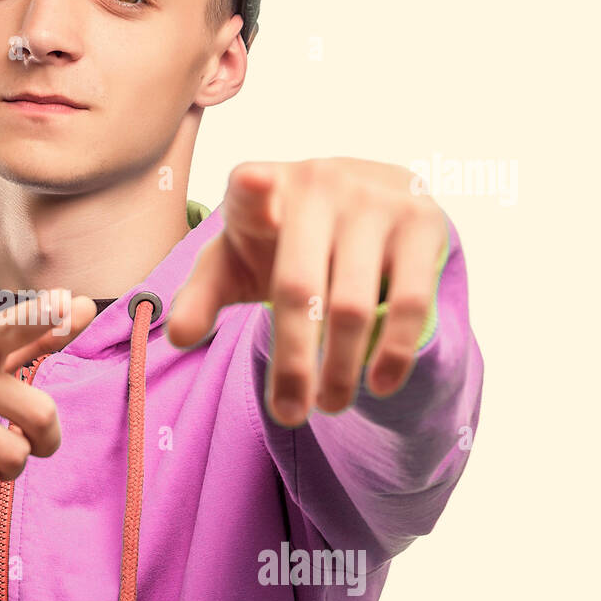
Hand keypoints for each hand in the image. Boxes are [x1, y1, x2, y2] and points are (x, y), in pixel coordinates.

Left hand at [166, 158, 446, 425]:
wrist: (365, 194)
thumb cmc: (282, 238)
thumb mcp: (235, 261)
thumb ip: (202, 295)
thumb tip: (179, 338)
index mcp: (259, 190)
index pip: (251, 187)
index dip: (253, 189)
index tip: (252, 185)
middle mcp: (318, 184)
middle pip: (298, 287)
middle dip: (292, 361)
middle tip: (287, 415)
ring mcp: (374, 200)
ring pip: (352, 304)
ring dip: (339, 369)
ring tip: (328, 407)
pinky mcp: (421, 221)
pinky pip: (408, 301)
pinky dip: (392, 351)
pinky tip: (378, 386)